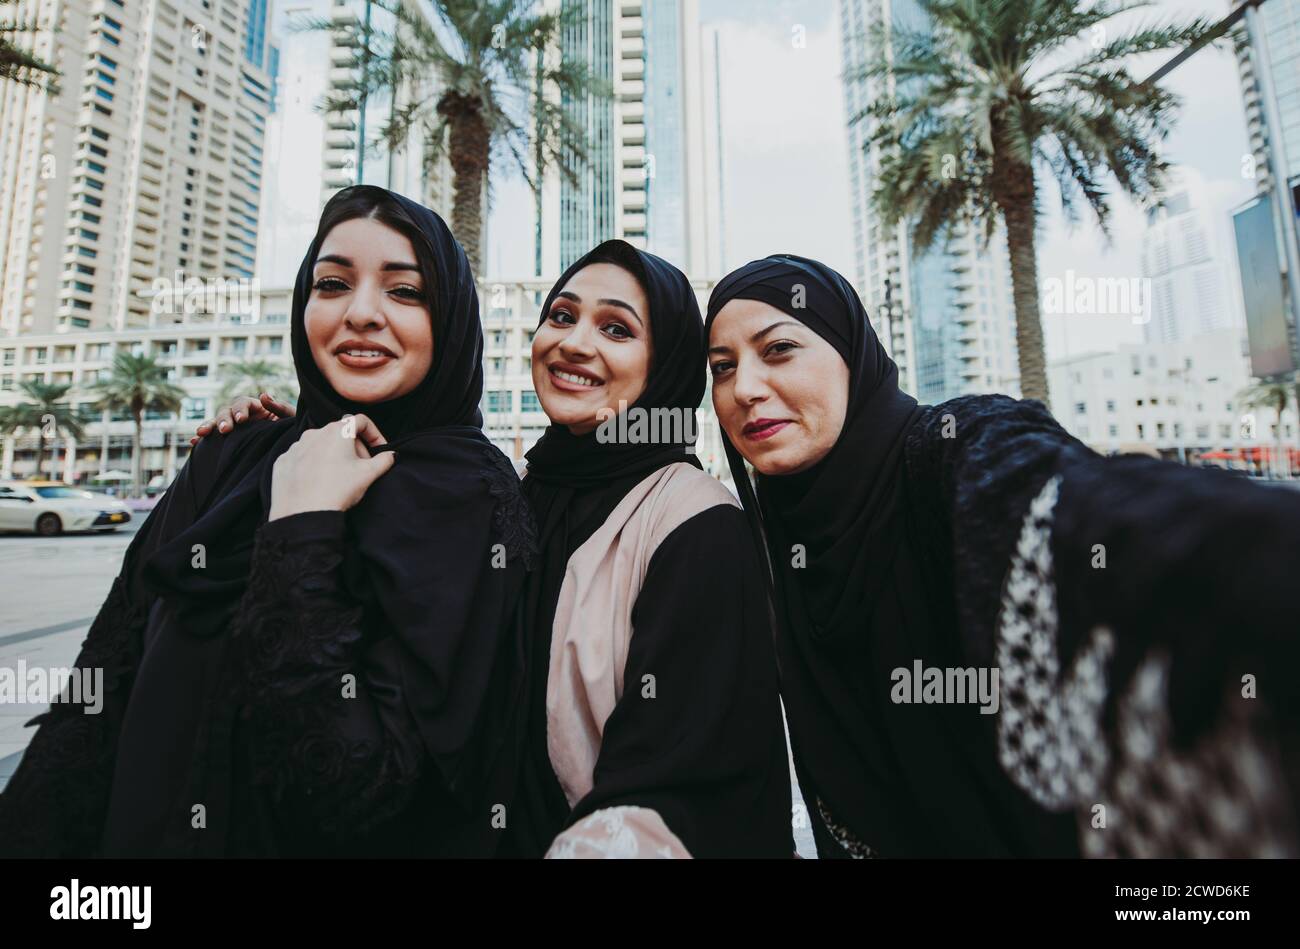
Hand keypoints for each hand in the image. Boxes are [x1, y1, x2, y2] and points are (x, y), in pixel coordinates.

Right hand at [191, 392, 295, 444]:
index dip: (240, 410)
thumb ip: (279, 407)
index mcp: (256, 406)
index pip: (243, 403)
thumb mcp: (290, 417)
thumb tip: (263, 395)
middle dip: (223, 420)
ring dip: (209, 426)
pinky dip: (204, 440)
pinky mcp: (229, 439)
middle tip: (224, 431)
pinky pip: (214, 437)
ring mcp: (234, 426)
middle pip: (226, 411)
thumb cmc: (291, 428)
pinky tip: (194, 443)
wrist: (287, 444)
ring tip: (200, 434)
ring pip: (216, 422)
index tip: (241, 420)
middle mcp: (241, 414)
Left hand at [268, 415, 394, 520]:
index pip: (361, 421)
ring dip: (333, 456)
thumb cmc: (338, 490)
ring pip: (321, 445)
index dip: (375, 434)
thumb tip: (391, 455)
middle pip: (341, 433)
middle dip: (355, 448)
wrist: (303, 513)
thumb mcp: (368, 475)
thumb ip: (384, 460)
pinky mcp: (283, 461)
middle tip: (362, 468)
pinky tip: (319, 483)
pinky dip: (314, 465)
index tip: (380, 451)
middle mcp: (314, 433)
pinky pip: (303, 457)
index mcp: (337, 431)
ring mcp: (296, 446)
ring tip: (339, 477)